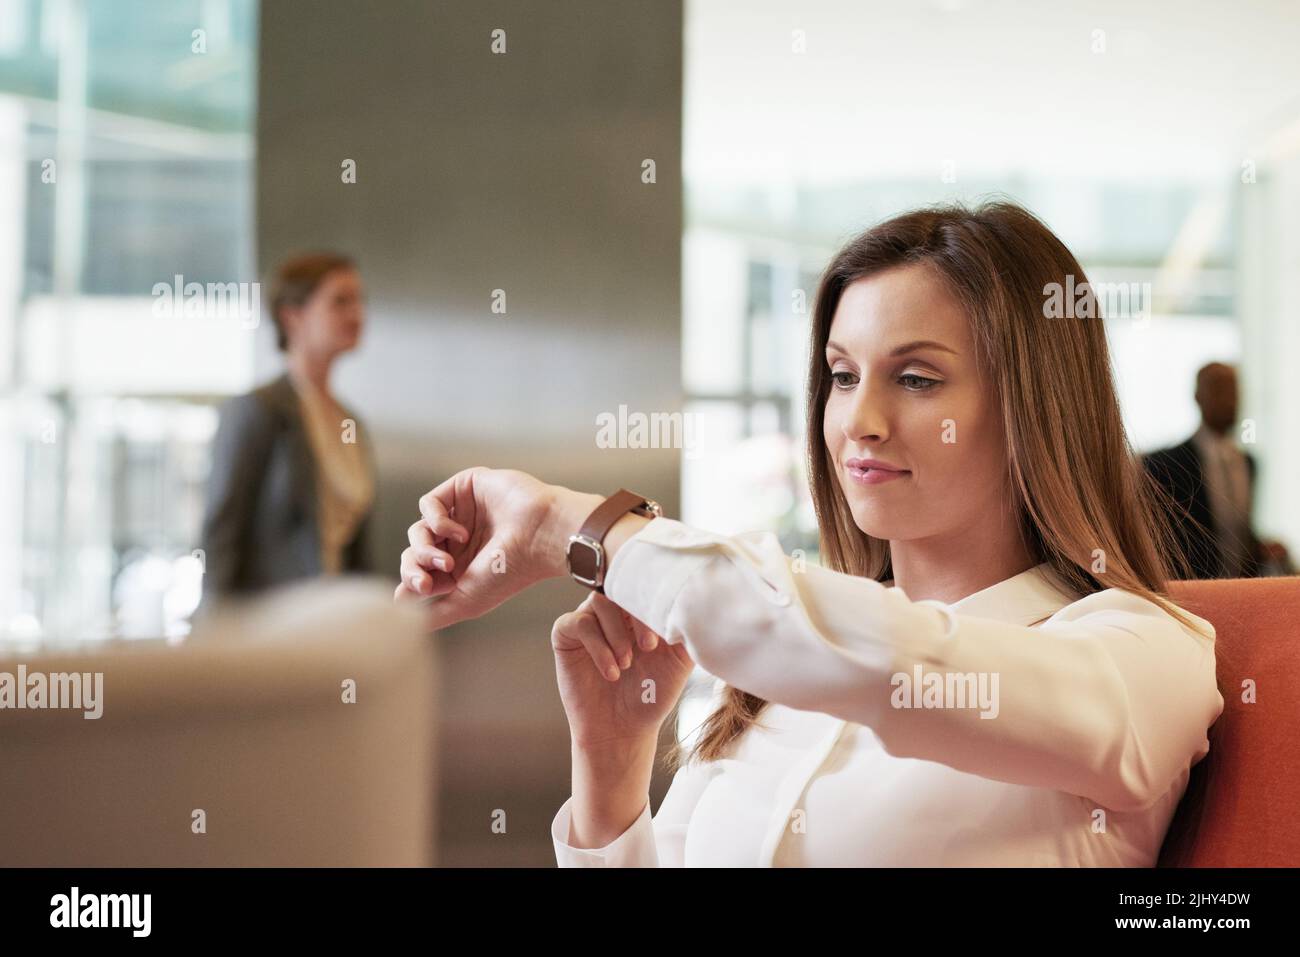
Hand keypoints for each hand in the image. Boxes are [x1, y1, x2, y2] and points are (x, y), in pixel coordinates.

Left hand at [395, 466, 600, 628]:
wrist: (539, 538)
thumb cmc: (510, 573)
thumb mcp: (466, 601)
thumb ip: (433, 612)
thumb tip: (396, 608)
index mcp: (462, 567)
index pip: (420, 572)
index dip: (413, 580)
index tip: (422, 589)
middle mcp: (459, 542)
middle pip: (415, 551)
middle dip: (416, 566)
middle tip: (427, 581)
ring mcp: (461, 514)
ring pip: (418, 529)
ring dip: (424, 547)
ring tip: (447, 560)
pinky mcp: (463, 489)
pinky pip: (428, 503)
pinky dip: (436, 521)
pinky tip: (457, 533)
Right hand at [552, 591, 693, 748]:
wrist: (622, 730)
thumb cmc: (651, 694)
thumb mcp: (679, 660)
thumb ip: (686, 629)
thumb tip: (698, 600)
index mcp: (639, 610)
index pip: (645, 586)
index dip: (653, 604)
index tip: (661, 639)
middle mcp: (613, 611)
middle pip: (621, 587)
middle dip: (637, 616)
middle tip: (649, 647)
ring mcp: (588, 620)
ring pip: (599, 602)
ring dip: (617, 634)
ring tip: (626, 665)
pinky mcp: (565, 635)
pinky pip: (578, 622)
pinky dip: (598, 647)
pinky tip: (611, 672)